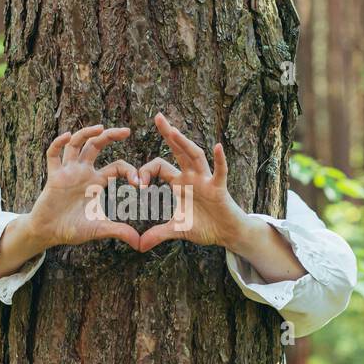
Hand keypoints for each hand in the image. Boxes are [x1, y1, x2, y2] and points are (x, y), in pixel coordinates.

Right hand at [26, 125, 141, 250]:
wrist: (48, 234)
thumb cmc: (72, 229)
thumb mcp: (99, 229)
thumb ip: (119, 231)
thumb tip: (139, 244)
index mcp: (96, 181)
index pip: (117, 166)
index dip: (130, 170)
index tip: (139, 183)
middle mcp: (83, 172)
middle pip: (96, 146)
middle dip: (110, 136)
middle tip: (127, 131)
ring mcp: (68, 172)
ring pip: (76, 145)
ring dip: (86, 133)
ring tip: (99, 127)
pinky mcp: (53, 176)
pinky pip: (53, 155)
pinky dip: (58, 144)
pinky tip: (67, 136)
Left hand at [135, 113, 248, 252]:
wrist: (226, 233)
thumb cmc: (204, 226)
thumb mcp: (176, 230)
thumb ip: (157, 234)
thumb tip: (139, 246)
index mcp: (179, 182)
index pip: (158, 167)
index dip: (145, 172)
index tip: (136, 184)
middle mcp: (191, 176)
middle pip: (178, 150)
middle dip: (168, 133)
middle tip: (157, 116)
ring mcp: (206, 180)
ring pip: (195, 156)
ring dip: (184, 143)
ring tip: (174, 130)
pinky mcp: (219, 187)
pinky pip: (220, 171)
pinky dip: (219, 160)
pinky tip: (218, 147)